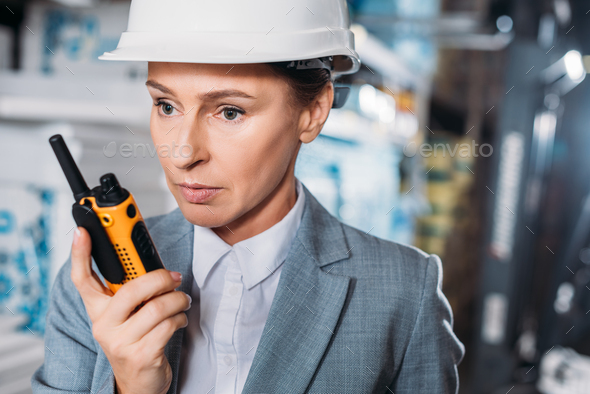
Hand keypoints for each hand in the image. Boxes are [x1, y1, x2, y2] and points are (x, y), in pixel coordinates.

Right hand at [70, 227, 190, 393]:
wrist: (139, 383)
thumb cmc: (137, 341)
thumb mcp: (128, 316)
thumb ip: (132, 292)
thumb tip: (152, 266)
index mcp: (98, 311)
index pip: (83, 279)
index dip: (80, 254)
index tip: (83, 232)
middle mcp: (104, 326)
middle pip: (131, 289)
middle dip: (160, 278)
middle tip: (174, 278)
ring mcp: (120, 342)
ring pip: (157, 307)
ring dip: (178, 301)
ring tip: (182, 302)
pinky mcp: (140, 355)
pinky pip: (168, 325)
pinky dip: (180, 319)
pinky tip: (178, 321)